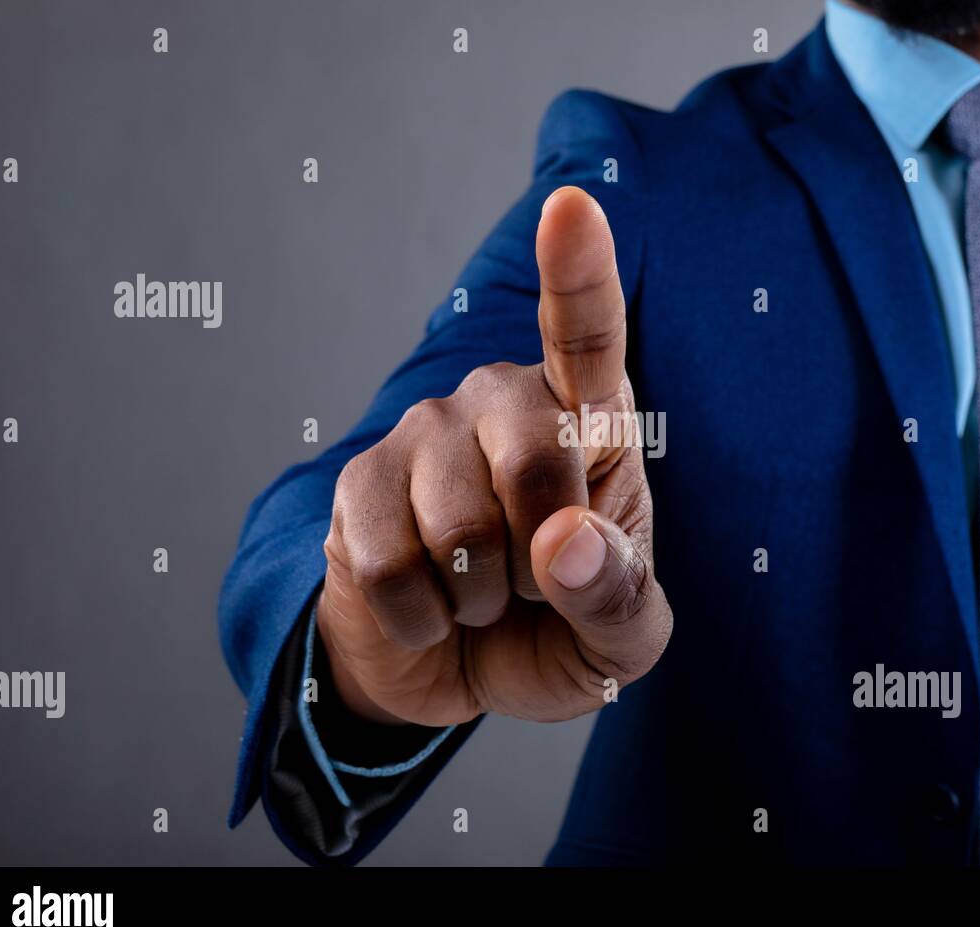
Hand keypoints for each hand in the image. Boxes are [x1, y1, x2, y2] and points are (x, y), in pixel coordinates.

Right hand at [316, 186, 672, 726]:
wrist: (462, 669)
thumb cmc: (560, 629)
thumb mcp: (622, 636)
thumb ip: (617, 593)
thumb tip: (562, 543)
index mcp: (587, 419)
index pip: (586, 337)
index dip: (577, 275)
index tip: (570, 205)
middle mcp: (501, 402)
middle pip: (535, 469)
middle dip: (542, 565)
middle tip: (534, 585)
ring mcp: (422, 433)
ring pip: (458, 532)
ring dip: (479, 599)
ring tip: (480, 594)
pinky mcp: (357, 483)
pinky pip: (389, 567)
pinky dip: (420, 619)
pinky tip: (428, 609)